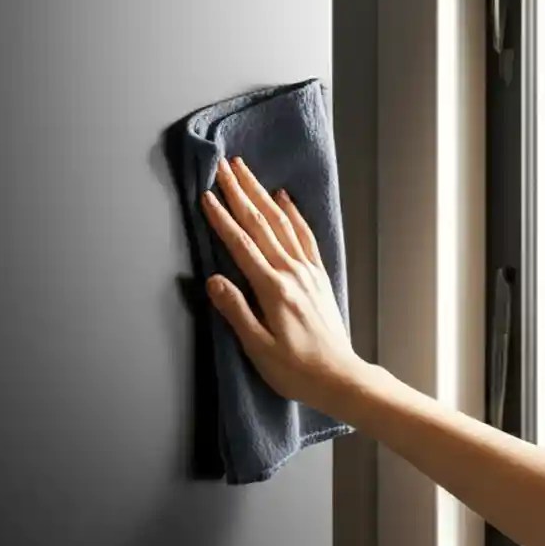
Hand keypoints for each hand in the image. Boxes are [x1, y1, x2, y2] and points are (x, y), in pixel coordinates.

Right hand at [201, 157, 368, 413]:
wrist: (338, 378)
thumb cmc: (294, 368)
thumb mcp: (257, 347)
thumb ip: (235, 310)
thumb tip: (213, 280)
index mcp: (273, 289)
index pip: (241, 245)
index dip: (221, 219)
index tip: (206, 195)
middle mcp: (292, 273)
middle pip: (260, 224)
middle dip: (239, 192)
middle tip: (222, 167)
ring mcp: (307, 271)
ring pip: (281, 222)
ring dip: (261, 194)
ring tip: (246, 171)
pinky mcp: (318, 276)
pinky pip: (304, 235)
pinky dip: (293, 213)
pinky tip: (284, 198)